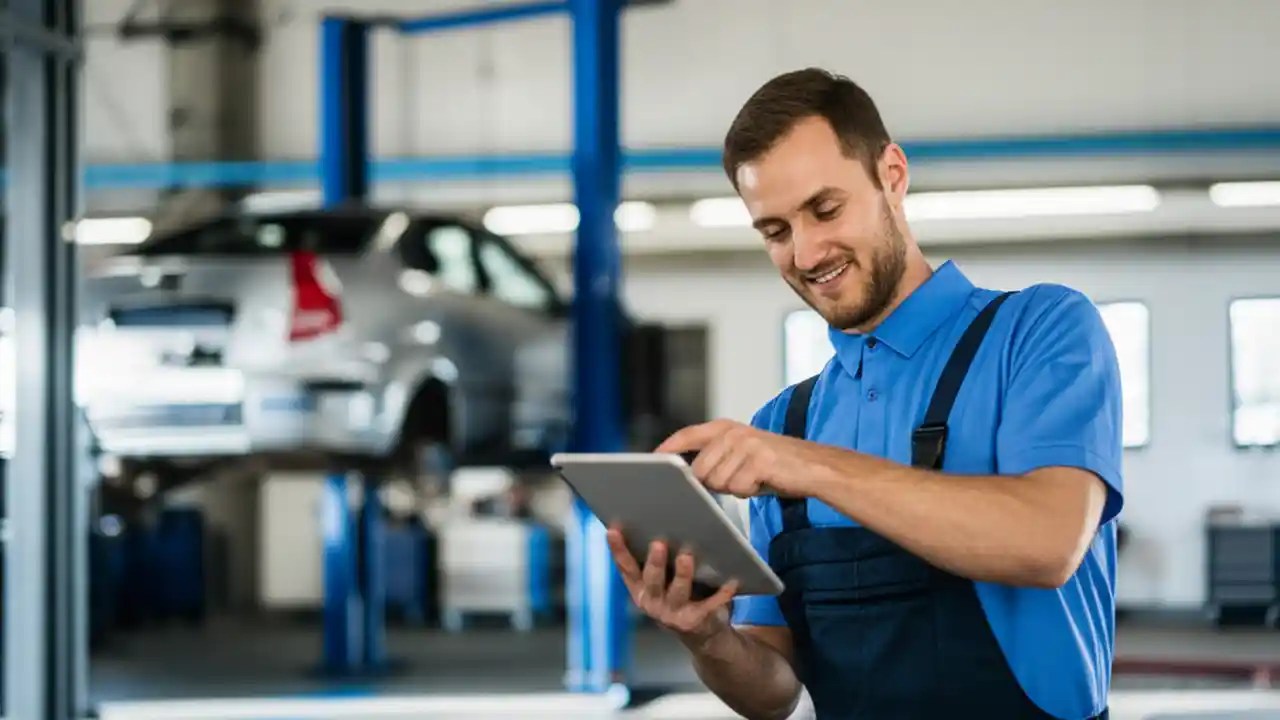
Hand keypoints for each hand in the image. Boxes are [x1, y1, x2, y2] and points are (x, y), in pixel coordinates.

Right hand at [606, 525, 738, 644]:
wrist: (703, 635)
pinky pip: (710, 604)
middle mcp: (653, 603)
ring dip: (682, 575)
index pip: (626, 568)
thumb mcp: (663, 581)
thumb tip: (662, 519)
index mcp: (640, 590)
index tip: (613, 530)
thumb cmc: (681, 596)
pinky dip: (721, 593)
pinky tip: (731, 580)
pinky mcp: (697, 620)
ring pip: (677, 592)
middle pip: (652, 580)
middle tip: (658, 544)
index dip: (618, 550)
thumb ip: (657, 560)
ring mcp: (674, 614)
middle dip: (655, 562)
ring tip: (687, 557)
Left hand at [656, 419, 808, 497]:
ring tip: (755, 478)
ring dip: (735, 488)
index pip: (688, 435)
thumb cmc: (776, 465)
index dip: (669, 447)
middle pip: (700, 470)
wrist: (815, 467)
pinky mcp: (759, 460)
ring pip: (718, 482)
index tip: (654, 458)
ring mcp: (746, 444)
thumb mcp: (742, 454)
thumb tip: (690, 477)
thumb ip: (716, 458)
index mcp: (726, 428)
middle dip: (715, 483)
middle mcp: (733, 432)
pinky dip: (750, 492)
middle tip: (740, 479)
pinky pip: (739, 488)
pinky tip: (765, 481)